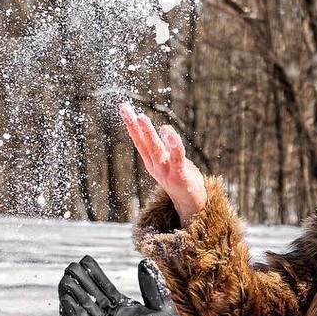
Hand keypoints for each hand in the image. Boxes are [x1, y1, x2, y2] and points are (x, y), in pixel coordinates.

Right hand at [58, 255, 225, 315]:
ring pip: (81, 312)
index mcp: (122, 307)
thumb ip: (150, 284)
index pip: (102, 287)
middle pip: (88, 297)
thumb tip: (144, 261)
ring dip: (70, 297)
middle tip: (70, 267)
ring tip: (65, 281)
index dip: (93, 274)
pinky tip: (67, 303)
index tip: (84, 260)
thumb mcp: (159, 302)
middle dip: (78, 282)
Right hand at [120, 102, 207, 223]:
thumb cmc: (184, 182)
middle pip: (143, 144)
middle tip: (126, 109)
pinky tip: (168, 132)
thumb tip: (165, 131)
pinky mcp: (179, 177)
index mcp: (152, 163)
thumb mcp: (173, 163)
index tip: (124, 108)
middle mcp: (156, 167)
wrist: (192, 207)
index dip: (131, 125)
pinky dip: (173, 146)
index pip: (140, 141)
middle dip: (134, 126)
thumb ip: (169, 149)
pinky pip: (176, 159)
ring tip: (142, 117)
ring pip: (156, 150)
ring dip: (149, 134)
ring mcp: (166, 173)